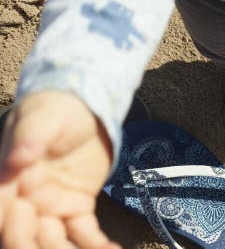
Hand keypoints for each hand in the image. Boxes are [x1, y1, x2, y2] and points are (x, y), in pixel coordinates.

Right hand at [0, 91, 119, 247]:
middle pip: (23, 237)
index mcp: (6, 181)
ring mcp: (51, 208)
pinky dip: (96, 245)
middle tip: (59, 239)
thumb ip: (29, 138)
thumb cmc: (54, 110)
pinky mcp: (77, 208)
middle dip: (35, 247)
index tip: (25, 210)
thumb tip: (15, 160)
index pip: (1, 211)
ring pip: (53, 242)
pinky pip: (84, 233)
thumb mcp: (41, 118)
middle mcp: (24, 201)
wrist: (83, 108)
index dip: (10, 223)